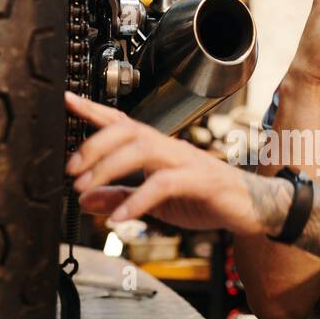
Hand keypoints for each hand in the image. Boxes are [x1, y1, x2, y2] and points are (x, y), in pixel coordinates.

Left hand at [64, 92, 289, 234]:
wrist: (254, 208)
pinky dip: (137, 201)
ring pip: (142, 150)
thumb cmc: (208, 198)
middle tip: (69, 170)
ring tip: (85, 189)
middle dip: (94, 145)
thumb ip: (122, 196)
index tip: (65, 99)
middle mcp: (170, 148)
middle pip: (127, 130)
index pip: (122, 122)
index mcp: (159, 148)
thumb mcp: (156, 202)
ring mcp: (187, 161)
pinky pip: (164, 184)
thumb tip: (85, 198)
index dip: (94, 110)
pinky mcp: (200, 181)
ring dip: (108, 168)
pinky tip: (119, 218)